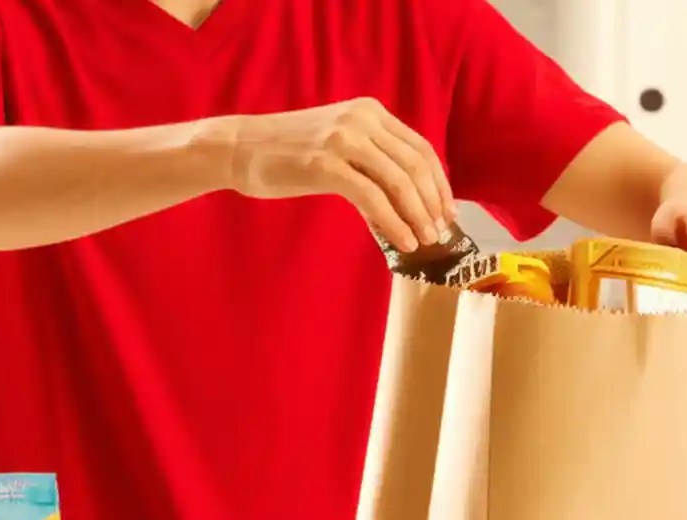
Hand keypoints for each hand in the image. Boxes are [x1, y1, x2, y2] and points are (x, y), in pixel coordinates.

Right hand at [219, 97, 455, 252]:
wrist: (240, 148)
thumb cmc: (287, 152)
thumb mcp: (336, 139)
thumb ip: (369, 153)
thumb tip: (405, 194)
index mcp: (369, 111)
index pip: (420, 148)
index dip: (439, 183)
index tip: (447, 210)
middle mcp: (362, 119)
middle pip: (415, 165)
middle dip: (433, 202)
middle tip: (439, 232)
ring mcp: (343, 140)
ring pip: (399, 182)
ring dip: (417, 216)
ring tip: (425, 241)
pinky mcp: (326, 165)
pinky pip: (373, 198)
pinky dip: (393, 223)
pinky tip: (402, 241)